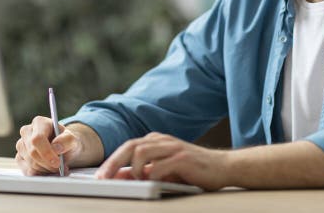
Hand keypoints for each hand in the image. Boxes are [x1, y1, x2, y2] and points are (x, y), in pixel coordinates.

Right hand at [15, 116, 81, 175]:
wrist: (62, 148)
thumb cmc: (66, 142)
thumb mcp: (72, 139)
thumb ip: (67, 140)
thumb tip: (56, 148)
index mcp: (39, 122)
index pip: (37, 139)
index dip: (46, 152)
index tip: (57, 162)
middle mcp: (26, 131)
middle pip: (32, 152)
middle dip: (47, 163)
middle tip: (60, 167)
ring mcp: (21, 145)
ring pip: (30, 163)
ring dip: (45, 169)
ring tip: (56, 167)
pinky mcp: (19, 158)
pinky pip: (27, 171)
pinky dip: (39, 174)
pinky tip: (48, 170)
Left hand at [95, 132, 229, 190]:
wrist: (223, 167)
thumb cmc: (193, 171)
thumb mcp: (165, 171)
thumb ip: (145, 172)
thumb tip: (120, 178)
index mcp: (157, 141)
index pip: (128, 147)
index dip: (112, 161)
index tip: (99, 176)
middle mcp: (162, 141)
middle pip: (130, 146)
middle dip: (113, 163)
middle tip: (102, 179)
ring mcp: (172, 147)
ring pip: (141, 152)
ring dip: (133, 169)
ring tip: (135, 181)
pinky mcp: (183, 158)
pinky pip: (159, 165)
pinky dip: (151, 175)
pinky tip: (152, 182)